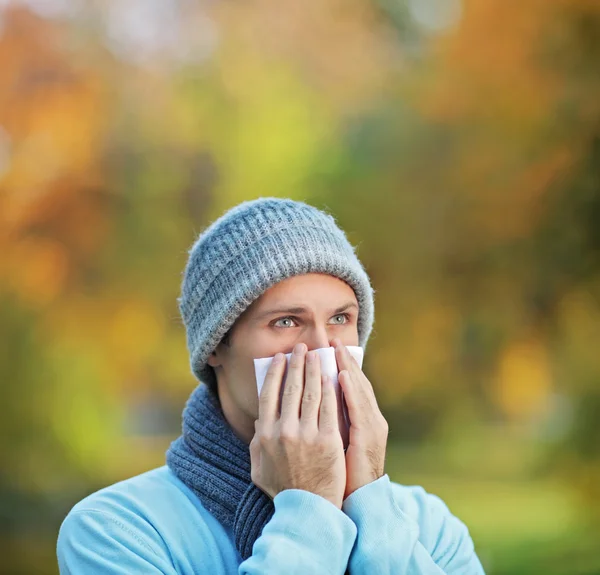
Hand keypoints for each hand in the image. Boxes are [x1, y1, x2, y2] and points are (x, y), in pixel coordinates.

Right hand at [250, 343, 346, 508]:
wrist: (308, 510)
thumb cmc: (283, 488)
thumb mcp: (259, 467)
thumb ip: (258, 442)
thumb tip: (260, 420)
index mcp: (266, 434)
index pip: (269, 394)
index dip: (275, 372)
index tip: (281, 358)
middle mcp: (285, 430)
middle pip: (291, 388)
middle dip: (297, 363)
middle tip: (302, 347)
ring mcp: (308, 435)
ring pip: (312, 393)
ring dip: (315, 370)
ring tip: (318, 355)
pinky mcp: (329, 440)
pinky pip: (330, 407)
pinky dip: (331, 389)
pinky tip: (333, 375)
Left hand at [332, 338, 388, 498]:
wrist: (358, 502)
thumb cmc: (342, 475)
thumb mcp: (335, 445)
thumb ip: (326, 425)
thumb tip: (303, 408)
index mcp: (362, 420)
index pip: (349, 387)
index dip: (339, 366)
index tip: (327, 348)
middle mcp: (370, 419)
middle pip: (356, 382)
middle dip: (344, 360)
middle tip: (332, 339)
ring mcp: (372, 427)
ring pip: (359, 390)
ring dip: (348, 367)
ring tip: (337, 349)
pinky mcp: (369, 437)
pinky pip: (359, 409)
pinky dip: (352, 391)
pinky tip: (343, 376)